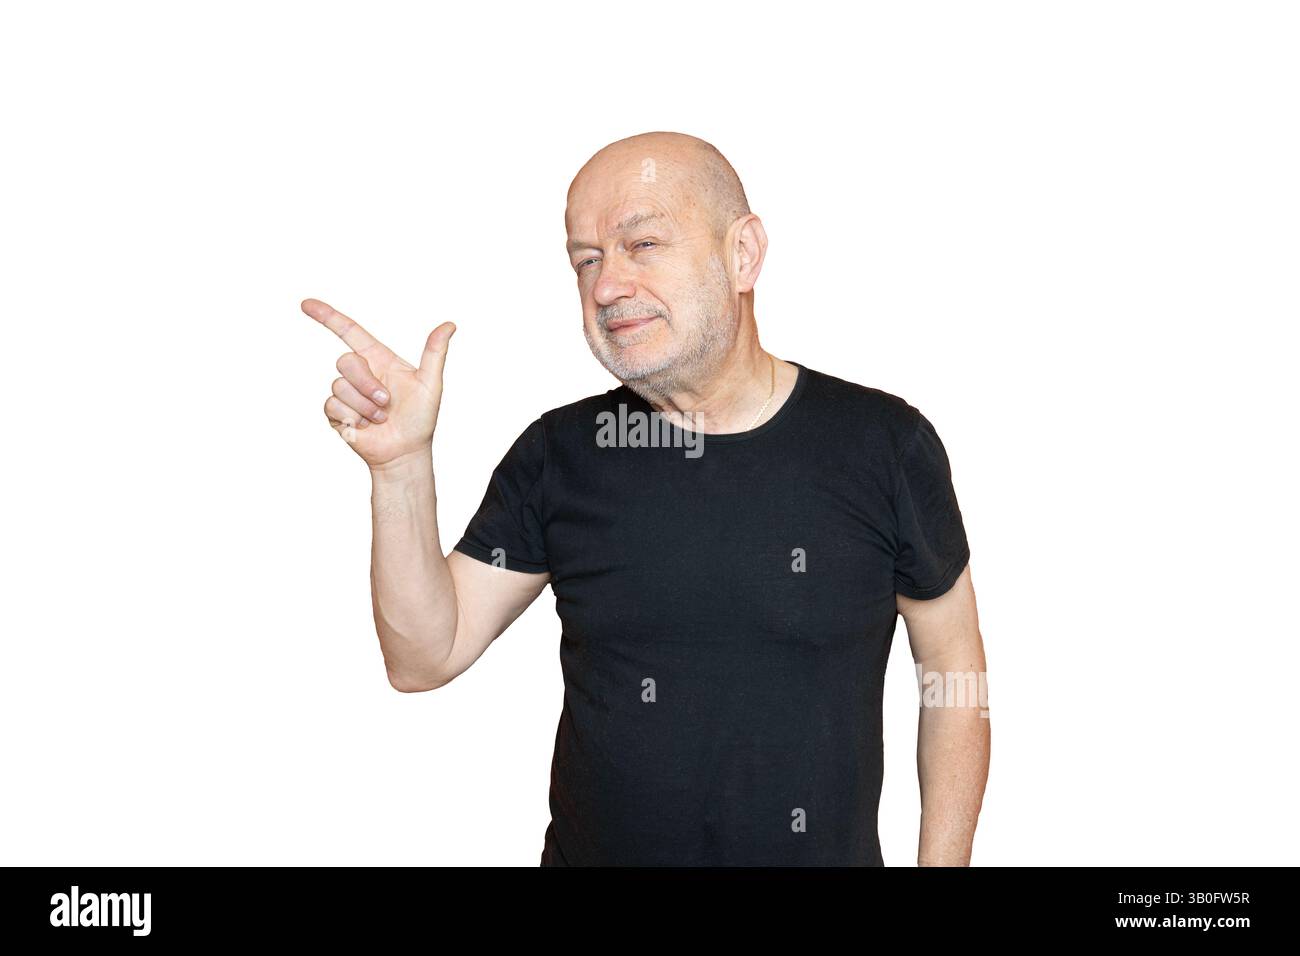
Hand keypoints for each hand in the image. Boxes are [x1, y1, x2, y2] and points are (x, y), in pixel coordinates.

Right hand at [302, 297, 455, 470]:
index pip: (350, 331)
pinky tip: (365, 426)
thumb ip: (435, 353)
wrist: (406, 452)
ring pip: (339, 386)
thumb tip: (450, 325)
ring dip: (364, 406)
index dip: (328, 316)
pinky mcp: (337, 413)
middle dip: (366, 384)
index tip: (307, 305)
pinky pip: (333, 405)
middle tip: (386, 402)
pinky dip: (353, 418)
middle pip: (345, 361)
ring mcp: (347, 393)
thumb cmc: (420, 419)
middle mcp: (361, 373)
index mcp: (379, 359)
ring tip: (381, 417)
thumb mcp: (431, 384)